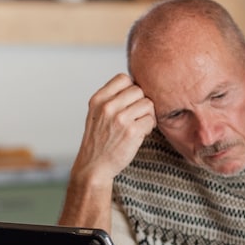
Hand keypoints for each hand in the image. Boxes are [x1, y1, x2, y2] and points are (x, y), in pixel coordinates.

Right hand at [58, 74, 155, 228]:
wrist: (93, 166)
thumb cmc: (98, 140)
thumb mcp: (96, 113)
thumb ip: (111, 98)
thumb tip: (137, 85)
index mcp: (98, 99)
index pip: (123, 78)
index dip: (131, 88)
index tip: (130, 101)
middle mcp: (107, 106)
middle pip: (138, 90)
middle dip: (141, 102)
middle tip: (137, 115)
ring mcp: (120, 119)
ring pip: (148, 104)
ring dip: (148, 114)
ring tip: (139, 124)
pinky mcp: (132, 132)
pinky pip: (151, 120)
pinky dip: (150, 127)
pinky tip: (141, 133)